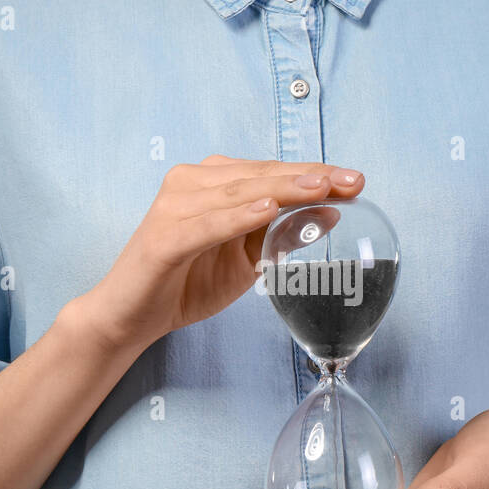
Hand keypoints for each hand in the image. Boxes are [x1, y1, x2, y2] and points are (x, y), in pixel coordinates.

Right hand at [67, 155, 363, 348]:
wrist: (131, 316)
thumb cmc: (188, 282)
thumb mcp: (247, 259)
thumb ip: (282, 234)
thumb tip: (331, 210)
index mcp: (211, 182)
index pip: (272, 172)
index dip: (315, 173)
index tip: (357, 180)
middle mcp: (190, 183)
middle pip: (259, 175)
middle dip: (309, 177)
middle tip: (352, 182)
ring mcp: (174, 207)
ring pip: (237, 193)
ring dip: (282, 189)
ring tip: (321, 188)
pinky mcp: (163, 238)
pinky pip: (206, 224)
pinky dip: (236, 217)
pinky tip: (267, 210)